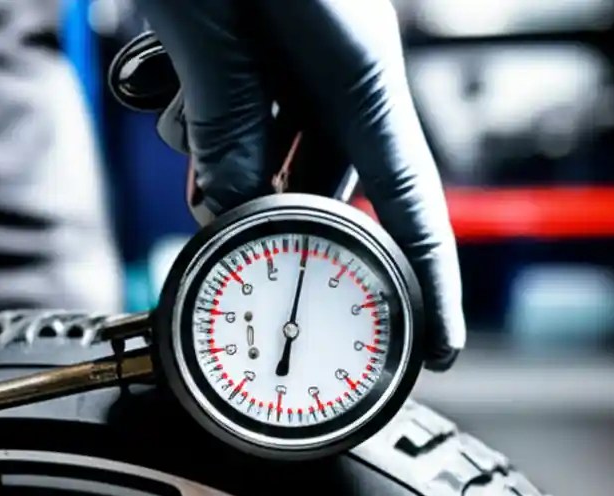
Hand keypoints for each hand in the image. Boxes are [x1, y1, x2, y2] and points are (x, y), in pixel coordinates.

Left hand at [133, 0, 464, 369]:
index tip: (440, 346)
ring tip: (182, 109)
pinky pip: (240, 105)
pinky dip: (200, 113)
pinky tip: (173, 83)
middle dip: (261, 211)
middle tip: (214, 214)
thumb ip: (225, 119)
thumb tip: (226, 204)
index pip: (410, 202)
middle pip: (318, 183)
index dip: (431, 285)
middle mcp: (340, 70)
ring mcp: (300, 56)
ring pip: (267, 145)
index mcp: (358, 72)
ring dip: (218, 153)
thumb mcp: (214, 29)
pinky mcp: (259, 40)